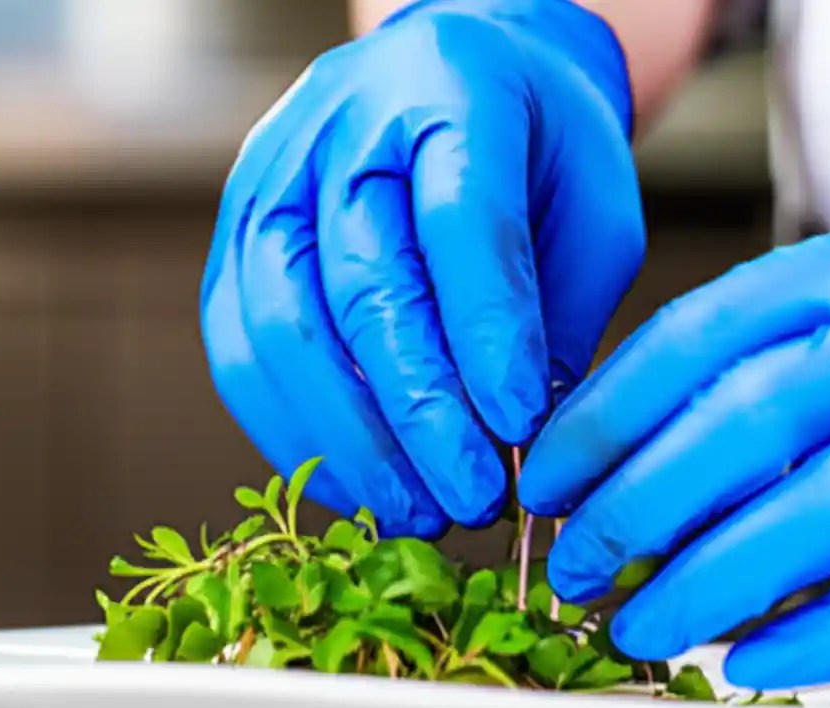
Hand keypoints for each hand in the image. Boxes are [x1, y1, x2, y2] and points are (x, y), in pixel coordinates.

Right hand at [201, 0, 643, 536]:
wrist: (458, 74)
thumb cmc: (540, 145)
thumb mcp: (592, 206)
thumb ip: (558, 310)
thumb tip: (518, 437)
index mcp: (452, 88)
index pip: (461, 221)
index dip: (486, 334)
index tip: (520, 428)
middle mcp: (344, 122)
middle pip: (364, 284)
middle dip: (420, 412)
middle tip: (472, 497)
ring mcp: (273, 173)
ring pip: (283, 324)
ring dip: (348, 439)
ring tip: (414, 511)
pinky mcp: (237, 228)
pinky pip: (239, 343)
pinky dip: (293, 428)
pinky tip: (355, 481)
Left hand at [519, 215, 829, 687]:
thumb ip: (792, 365)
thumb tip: (640, 446)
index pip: (715, 330)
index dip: (614, 408)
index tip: (552, 469)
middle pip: (757, 418)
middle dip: (639, 500)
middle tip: (575, 557)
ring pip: (826, 511)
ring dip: (709, 577)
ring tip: (637, 617)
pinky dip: (816, 638)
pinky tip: (746, 659)